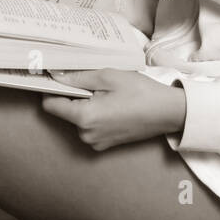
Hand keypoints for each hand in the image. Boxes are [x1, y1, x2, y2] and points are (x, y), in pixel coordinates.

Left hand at [41, 69, 186, 150]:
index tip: (58, 77)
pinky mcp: (105, 144)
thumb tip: (56, 76)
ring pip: (79, 118)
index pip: (51, 105)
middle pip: (65, 111)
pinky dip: (96, 114)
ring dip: (87, 104)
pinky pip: (91, 127)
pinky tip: (114, 104)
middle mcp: (85, 135)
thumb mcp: (109, 76)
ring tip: (108, 93)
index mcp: (84, 118)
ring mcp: (96, 142)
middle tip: (94, 81)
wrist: (169, 112)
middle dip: (74, 95)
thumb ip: (79, 77)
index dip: (51, 89)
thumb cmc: (141, 92)